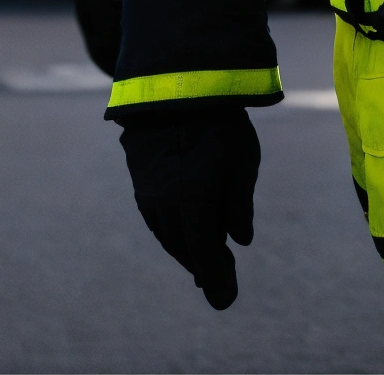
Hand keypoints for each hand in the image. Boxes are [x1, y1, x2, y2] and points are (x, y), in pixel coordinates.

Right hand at [118, 109, 259, 308]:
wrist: (171, 83)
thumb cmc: (216, 121)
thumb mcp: (242, 162)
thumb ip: (240, 206)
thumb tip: (239, 240)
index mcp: (191, 207)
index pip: (206, 261)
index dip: (218, 283)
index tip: (227, 300)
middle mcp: (165, 209)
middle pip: (187, 251)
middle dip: (207, 268)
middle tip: (225, 280)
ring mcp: (149, 197)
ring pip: (171, 237)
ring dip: (191, 248)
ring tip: (211, 256)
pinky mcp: (141, 183)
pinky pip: (160, 219)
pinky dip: (177, 230)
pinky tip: (188, 228)